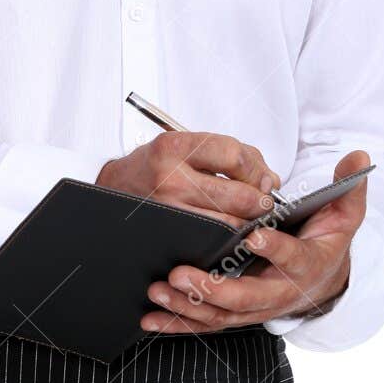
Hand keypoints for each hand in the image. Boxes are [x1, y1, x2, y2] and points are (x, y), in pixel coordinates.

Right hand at [97, 130, 278, 228]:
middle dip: (261, 200)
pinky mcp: (171, 233)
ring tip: (246, 214)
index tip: (264, 177)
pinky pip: (213, 239)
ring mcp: (170, 209)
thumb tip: (270, 178)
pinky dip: (229, 235)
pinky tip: (230, 227)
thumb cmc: (155, 164)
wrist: (114, 187)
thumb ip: (229, 153)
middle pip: (239, 195)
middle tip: (264, 201)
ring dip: (248, 221)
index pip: (235, 155)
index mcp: (175, 146)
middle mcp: (171, 178)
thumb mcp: (184, 143)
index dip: (258, 168)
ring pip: (230, 222)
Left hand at [140, 149, 370, 334]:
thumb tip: (359, 156)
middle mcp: (280, 291)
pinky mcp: (237, 315)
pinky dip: (178, 324)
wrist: (323, 278)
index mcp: (306, 263)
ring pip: (222, 315)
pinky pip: (205, 324)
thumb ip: (348, 186)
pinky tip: (150, 319)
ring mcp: (257, 307)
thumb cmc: (325, 240)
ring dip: (189, 307)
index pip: (291, 257)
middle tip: (183, 273)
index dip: (274, 249)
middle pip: (248, 297)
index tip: (253, 236)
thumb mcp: (344, 213)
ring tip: (161, 290)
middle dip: (214, 289)